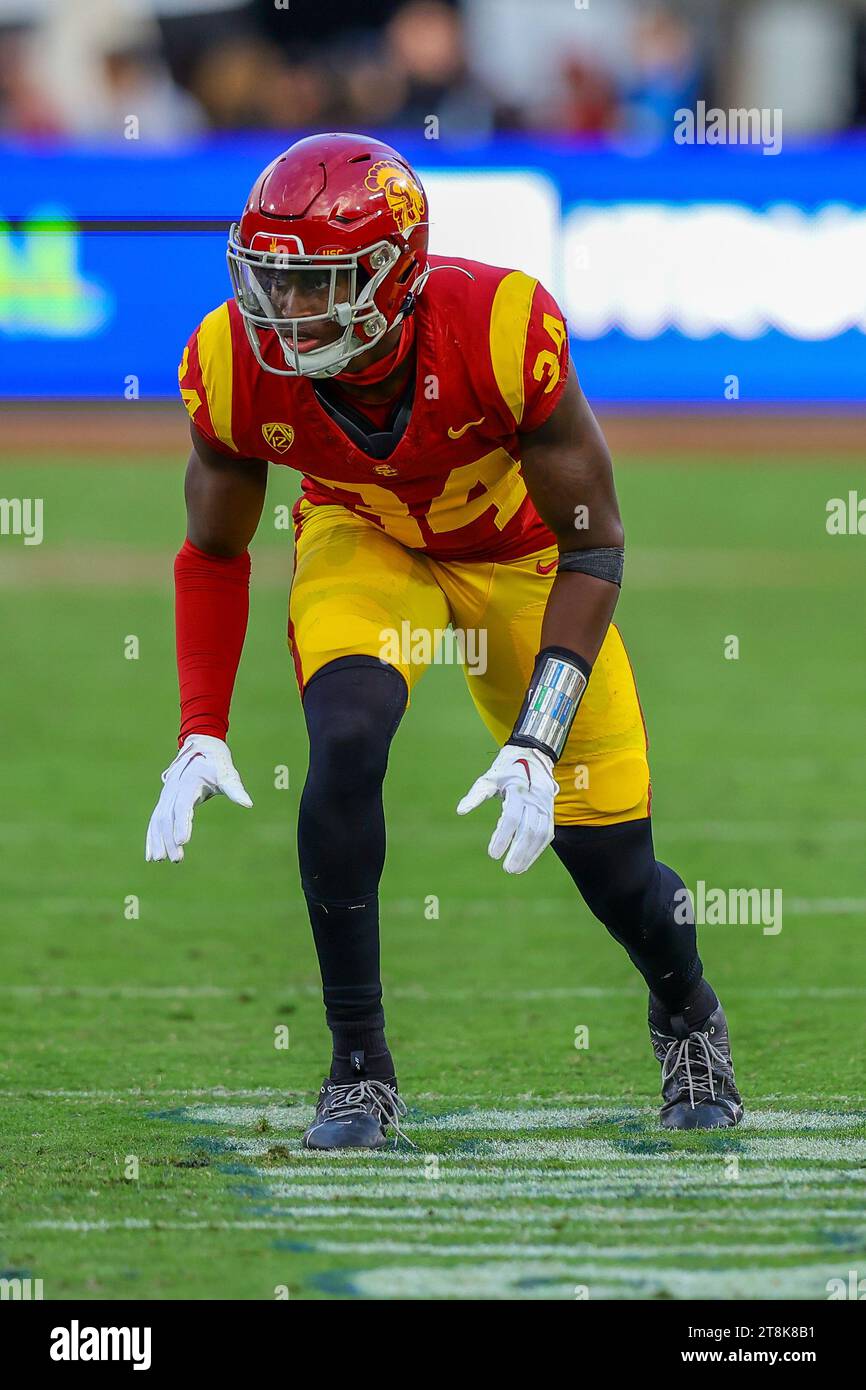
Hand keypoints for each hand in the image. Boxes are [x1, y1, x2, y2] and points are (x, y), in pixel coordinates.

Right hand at [145, 734, 251, 862]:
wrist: (201, 747)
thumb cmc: (217, 763)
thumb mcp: (227, 774)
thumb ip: (235, 789)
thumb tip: (248, 804)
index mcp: (188, 783)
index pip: (183, 806)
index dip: (182, 824)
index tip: (183, 842)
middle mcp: (173, 789)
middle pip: (167, 817)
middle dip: (169, 839)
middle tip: (177, 859)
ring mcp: (166, 795)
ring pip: (158, 820)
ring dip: (157, 840)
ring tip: (158, 860)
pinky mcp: (164, 801)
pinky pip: (155, 820)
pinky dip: (151, 837)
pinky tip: (151, 855)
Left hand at [456, 743, 557, 873]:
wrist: (532, 756)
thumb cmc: (505, 769)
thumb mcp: (489, 778)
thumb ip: (476, 795)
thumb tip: (460, 811)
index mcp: (518, 789)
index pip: (511, 817)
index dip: (502, 837)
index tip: (492, 854)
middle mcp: (534, 798)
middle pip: (528, 829)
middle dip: (519, 851)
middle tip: (507, 869)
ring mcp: (545, 805)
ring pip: (540, 834)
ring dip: (529, 854)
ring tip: (515, 869)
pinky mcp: (550, 811)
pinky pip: (547, 833)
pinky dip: (537, 849)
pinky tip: (526, 861)